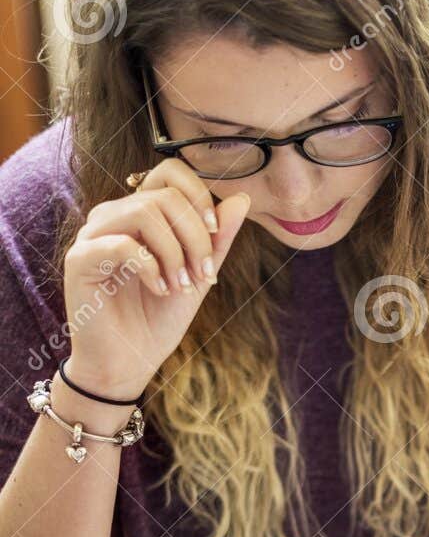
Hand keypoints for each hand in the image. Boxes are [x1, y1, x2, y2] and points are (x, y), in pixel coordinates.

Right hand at [62, 162, 249, 399]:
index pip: (170, 173)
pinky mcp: (80, 259)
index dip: (200, 198)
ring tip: (181, 287)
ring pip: (143, 212)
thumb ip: (217, 241)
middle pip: (163, 195)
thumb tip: (241, 198)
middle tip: (203, 276)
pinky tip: (160, 290)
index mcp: (141, 213)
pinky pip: (120, 244)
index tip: (216, 236)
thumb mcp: (197, 278)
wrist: (127, 364)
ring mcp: (94, 235)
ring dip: (174, 253)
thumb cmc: (158, 321)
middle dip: (195, 236)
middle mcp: (114, 216)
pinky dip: (150, 267)